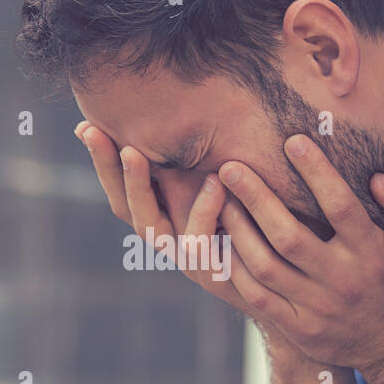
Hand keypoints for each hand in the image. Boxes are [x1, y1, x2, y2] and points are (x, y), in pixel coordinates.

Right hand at [75, 120, 260, 320]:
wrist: (298, 282)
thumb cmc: (265, 222)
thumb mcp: (233, 184)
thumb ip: (209, 159)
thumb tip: (193, 101)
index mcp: (168, 220)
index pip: (122, 191)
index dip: (102, 163)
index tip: (85, 127)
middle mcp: (171, 242)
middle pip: (125, 207)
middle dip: (108, 169)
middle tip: (95, 133)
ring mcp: (190, 263)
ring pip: (151, 228)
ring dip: (140, 187)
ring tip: (134, 152)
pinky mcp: (217, 277)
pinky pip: (200, 244)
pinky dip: (205, 211)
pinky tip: (214, 181)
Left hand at [215, 133, 383, 371]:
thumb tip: (378, 179)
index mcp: (373, 254)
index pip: (341, 207)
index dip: (316, 173)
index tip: (292, 141)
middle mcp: (343, 282)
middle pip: (289, 236)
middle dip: (256, 197)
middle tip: (229, 167)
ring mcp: (318, 309)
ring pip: (265, 266)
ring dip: (238, 230)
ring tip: (219, 200)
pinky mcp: (299, 329)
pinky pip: (257, 297)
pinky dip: (236, 268)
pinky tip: (223, 242)